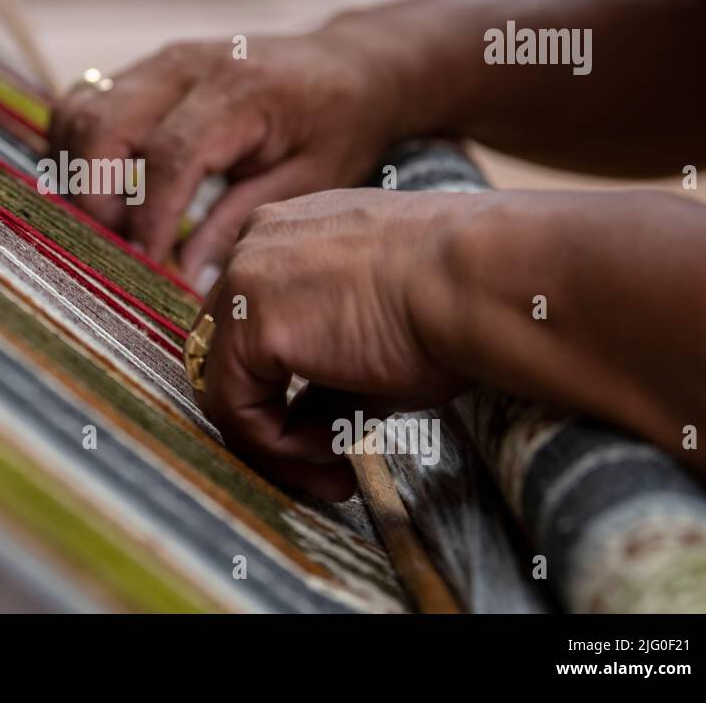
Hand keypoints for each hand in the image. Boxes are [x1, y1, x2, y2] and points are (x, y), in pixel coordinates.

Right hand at [48, 29, 410, 284]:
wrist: (347, 64)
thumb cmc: (338, 125)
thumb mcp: (308, 182)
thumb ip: (237, 224)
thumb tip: (180, 272)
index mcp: (239, 92)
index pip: (168, 155)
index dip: (150, 216)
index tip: (149, 264)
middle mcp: (188, 67)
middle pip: (103, 125)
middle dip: (97, 197)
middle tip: (119, 246)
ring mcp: (159, 63)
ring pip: (80, 110)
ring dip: (79, 173)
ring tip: (111, 223)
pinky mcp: (144, 71)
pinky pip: (84, 104)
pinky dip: (79, 150)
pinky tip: (105, 191)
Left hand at [192, 189, 473, 499]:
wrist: (479, 280)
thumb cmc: (454, 300)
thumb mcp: (374, 333)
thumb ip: (325, 372)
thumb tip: (302, 426)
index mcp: (288, 233)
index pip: (254, 320)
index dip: (282, 387)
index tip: (330, 433)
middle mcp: (253, 244)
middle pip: (230, 352)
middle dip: (272, 420)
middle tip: (327, 468)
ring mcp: (243, 280)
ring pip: (225, 385)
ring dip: (277, 443)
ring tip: (336, 472)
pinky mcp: (248, 325)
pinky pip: (235, 409)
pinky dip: (276, 446)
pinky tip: (332, 453)